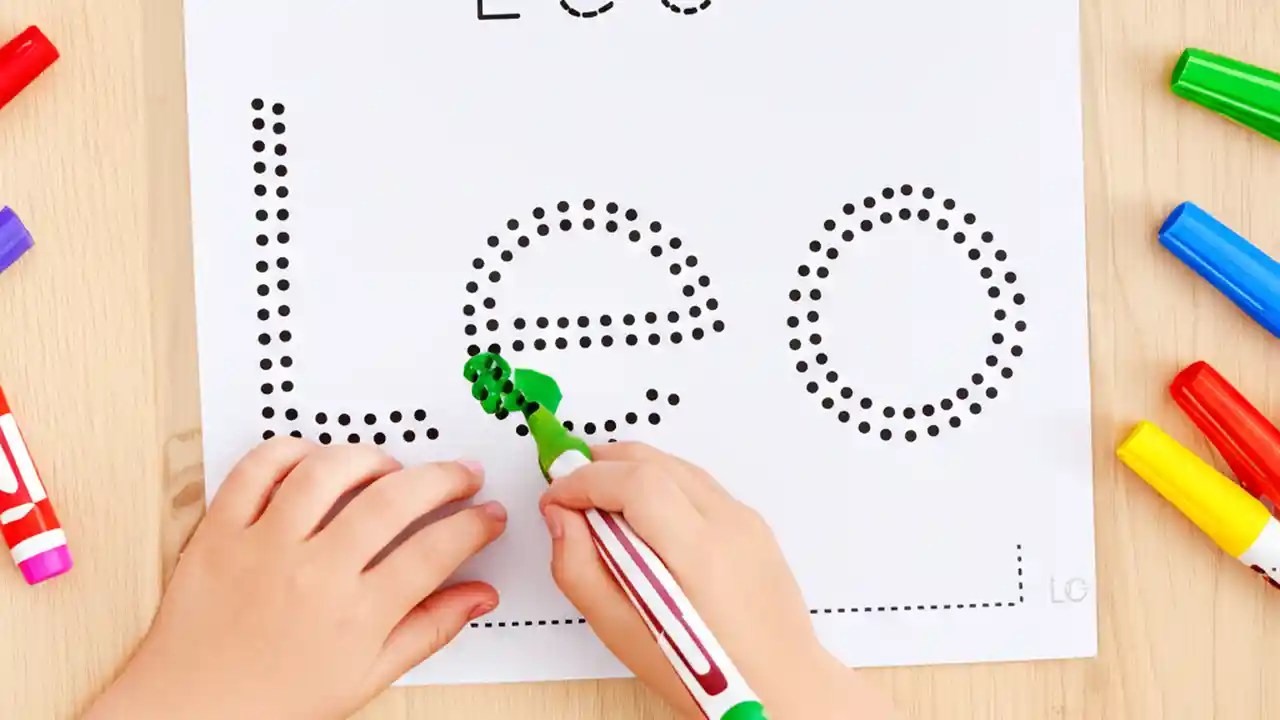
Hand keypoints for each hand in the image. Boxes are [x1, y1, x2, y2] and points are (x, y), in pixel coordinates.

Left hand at [86, 439, 507, 719]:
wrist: (190, 713)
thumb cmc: (274, 702)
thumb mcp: (367, 677)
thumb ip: (428, 630)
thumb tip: (477, 598)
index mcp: (355, 615)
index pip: (435, 551)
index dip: (474, 525)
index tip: (487, 516)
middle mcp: (313, 573)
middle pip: (395, 500)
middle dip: (444, 478)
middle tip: (460, 475)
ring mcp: (264, 546)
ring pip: (329, 470)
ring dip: (371, 457)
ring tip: (389, 466)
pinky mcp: (221, 530)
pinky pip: (257, 469)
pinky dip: (291, 451)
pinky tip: (316, 461)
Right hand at [540, 443, 893, 719]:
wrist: (782, 687)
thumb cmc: (710, 676)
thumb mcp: (624, 633)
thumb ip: (580, 570)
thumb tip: (561, 519)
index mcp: (698, 554)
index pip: (633, 483)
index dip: (584, 481)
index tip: (556, 496)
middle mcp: (728, 525)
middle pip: (654, 462)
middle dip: (602, 463)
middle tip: (568, 483)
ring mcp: (746, 521)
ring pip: (677, 467)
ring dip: (631, 469)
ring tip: (597, 496)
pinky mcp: (753, 525)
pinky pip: (699, 485)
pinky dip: (662, 484)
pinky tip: (641, 513)